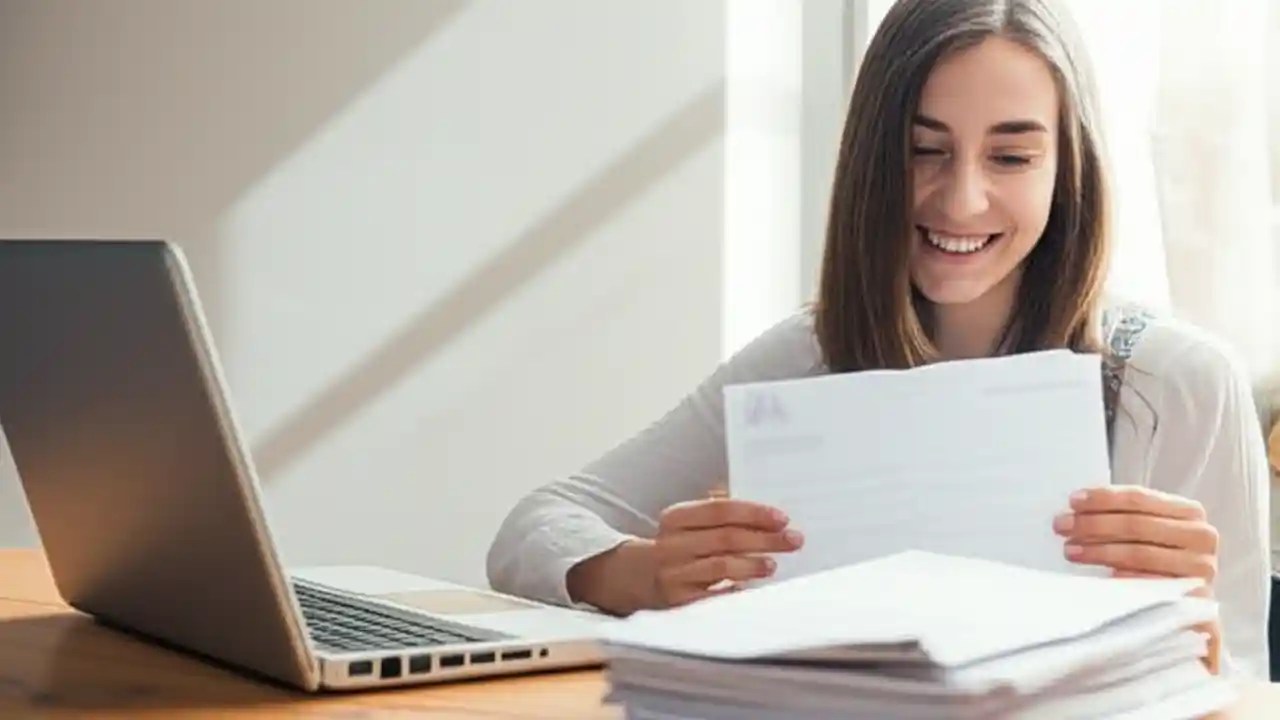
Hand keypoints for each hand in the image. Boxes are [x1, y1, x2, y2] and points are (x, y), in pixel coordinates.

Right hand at [651, 496, 802, 606]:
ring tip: (772, 564)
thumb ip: (717, 511)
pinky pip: (711, 596)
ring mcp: (674, 573)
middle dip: (764, 539)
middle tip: (792, 540)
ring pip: (719, 566)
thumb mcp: (686, 523)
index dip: (753, 513)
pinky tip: (751, 589)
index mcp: (676, 518)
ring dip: (751, 565)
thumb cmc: (674, 546)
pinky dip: (734, 592)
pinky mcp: (678, 600)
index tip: (781, 519)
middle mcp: (673, 543)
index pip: (719, 510)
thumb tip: (760, 509)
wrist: (636, 577)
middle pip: (725, 538)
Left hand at [1055, 485, 1220, 672]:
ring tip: (1069, 550)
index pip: (1140, 498)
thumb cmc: (1159, 557)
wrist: (1189, 602)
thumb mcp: (1146, 531)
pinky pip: (1151, 585)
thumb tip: (1074, 510)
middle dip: (1093, 524)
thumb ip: (1122, 515)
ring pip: (1139, 553)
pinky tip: (1101, 578)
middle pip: (1136, 524)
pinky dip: (1124, 579)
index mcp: (1190, 511)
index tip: (1072, 501)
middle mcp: (1202, 536)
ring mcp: (1202, 568)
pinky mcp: (1195, 597)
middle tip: (1061, 526)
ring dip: (1099, 551)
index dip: (1103, 498)